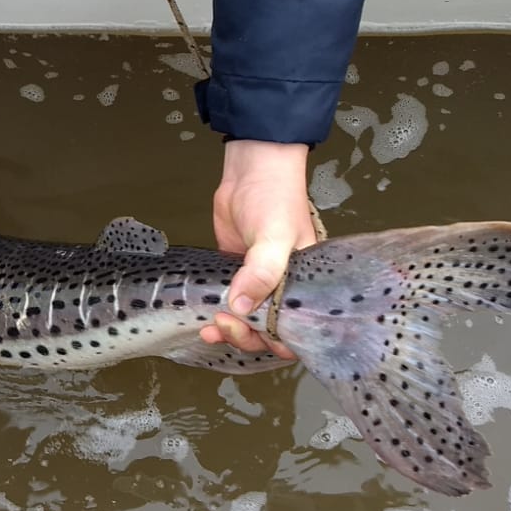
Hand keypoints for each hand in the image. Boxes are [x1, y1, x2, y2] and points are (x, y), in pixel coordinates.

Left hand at [198, 140, 317, 358]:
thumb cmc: (276, 200)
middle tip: (225, 324)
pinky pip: (229, 303)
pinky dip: (218, 314)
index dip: (278, 340)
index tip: (254, 334)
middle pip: (269, 332)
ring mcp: (258, 283)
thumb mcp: (275, 236)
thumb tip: (241, 308)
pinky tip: (203, 320)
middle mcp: (285, 289)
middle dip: (247, 336)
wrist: (250, 170)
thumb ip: (262, 272)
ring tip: (209, 329)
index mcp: (307, 285)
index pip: (298, 329)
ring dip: (230, 331)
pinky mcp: (235, 274)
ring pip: (247, 321)